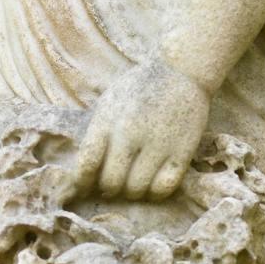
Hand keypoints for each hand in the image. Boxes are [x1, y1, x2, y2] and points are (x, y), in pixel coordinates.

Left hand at [74, 57, 209, 201]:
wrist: (181, 72)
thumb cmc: (140, 88)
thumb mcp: (110, 102)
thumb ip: (98, 134)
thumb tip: (86, 171)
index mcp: (107, 120)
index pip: (86, 164)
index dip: (82, 182)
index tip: (85, 186)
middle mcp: (130, 133)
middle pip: (111, 182)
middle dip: (109, 189)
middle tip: (112, 186)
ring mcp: (157, 144)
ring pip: (137, 189)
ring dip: (132, 192)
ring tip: (133, 184)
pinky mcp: (181, 152)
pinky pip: (164, 188)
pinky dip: (155, 192)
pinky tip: (153, 184)